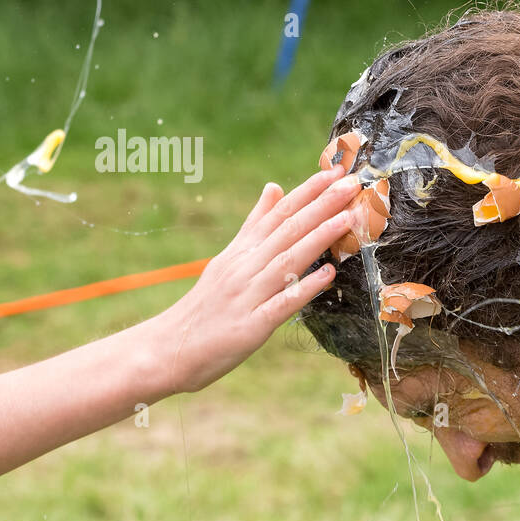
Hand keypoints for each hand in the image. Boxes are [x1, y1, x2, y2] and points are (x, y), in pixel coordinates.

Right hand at [153, 165, 360, 393]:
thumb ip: (254, 225)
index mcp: (241, 251)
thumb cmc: (206, 306)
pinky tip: (327, 274)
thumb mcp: (228, 259)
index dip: (307, 192)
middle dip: (322, 205)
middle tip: (351, 183)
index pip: (278, 214)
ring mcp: (247, 296)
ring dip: (319, 237)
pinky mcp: (250, 326)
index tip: (334, 170)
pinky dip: (305, 288)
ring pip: (287, 261)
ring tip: (347, 218)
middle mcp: (244, 267)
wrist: (168, 349)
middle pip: (287, 231)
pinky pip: (281, 304)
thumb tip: (274, 186)